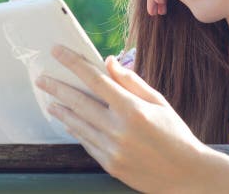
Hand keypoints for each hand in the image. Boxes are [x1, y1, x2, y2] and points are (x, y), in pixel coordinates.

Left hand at [35, 44, 208, 192]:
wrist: (187, 176)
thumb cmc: (175, 133)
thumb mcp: (158, 101)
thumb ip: (130, 81)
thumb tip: (107, 61)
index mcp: (132, 109)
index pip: (95, 79)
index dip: (73, 63)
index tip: (57, 52)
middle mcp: (119, 129)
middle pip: (79, 102)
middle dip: (57, 87)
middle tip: (41, 78)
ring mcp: (112, 149)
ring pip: (78, 125)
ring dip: (61, 110)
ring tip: (50, 100)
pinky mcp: (110, 165)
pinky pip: (86, 143)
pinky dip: (75, 130)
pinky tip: (68, 123)